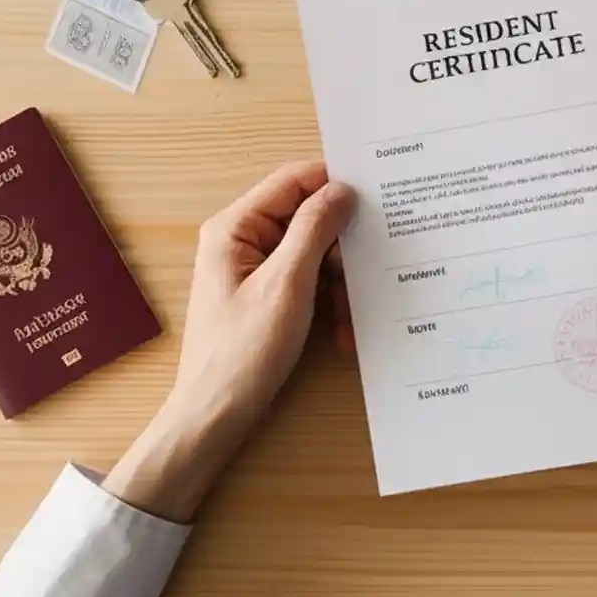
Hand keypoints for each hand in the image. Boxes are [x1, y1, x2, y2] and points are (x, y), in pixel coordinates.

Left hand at [104, 161, 354, 520]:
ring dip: (340, 285)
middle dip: (342, 251)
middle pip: (309, 220)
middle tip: (365, 277)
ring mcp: (256, 271)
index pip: (294, 181)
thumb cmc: (243, 353)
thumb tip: (343, 189)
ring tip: (348, 320)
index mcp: (236, 227)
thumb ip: (314, 229)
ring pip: (316, 255)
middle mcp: (243, 241)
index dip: (336, 184)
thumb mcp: (287, 285)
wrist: (216, 415)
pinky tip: (340, 334)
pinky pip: (311, 284)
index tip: (379, 198)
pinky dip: (330, 305)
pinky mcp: (269, 298)